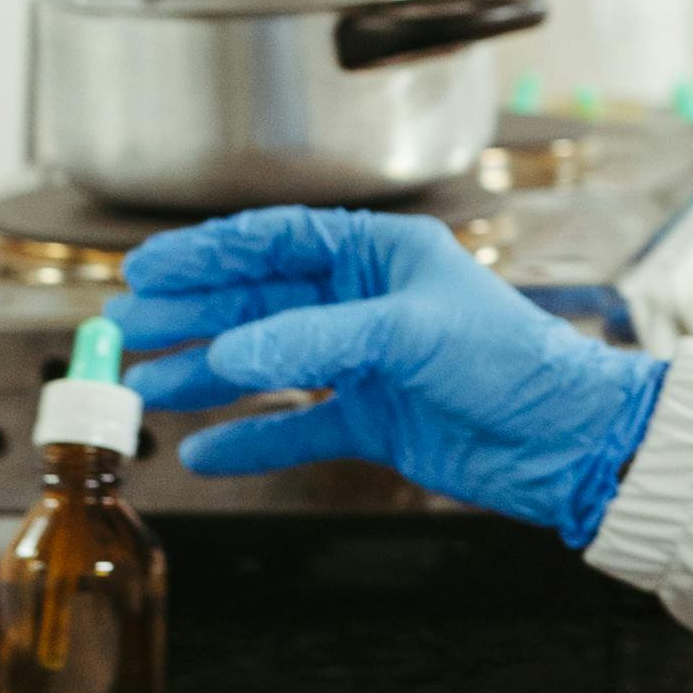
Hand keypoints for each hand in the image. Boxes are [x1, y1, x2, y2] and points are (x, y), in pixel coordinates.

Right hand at [113, 206, 664, 542]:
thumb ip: (314, 341)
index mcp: (380, 254)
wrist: (568, 440)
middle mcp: (366, 304)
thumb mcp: (410, 333)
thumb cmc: (512, 361)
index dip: (206, 252)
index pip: (275, 240)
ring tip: (144, 391)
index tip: (144, 267)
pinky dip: (250, 441)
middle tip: (124, 331)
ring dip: (206, 376)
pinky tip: (201, 451)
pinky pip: (296, 430)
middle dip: (189, 315)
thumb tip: (229, 354)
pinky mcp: (375, 424)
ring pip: (266, 366)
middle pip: (256, 302)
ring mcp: (367, 365)